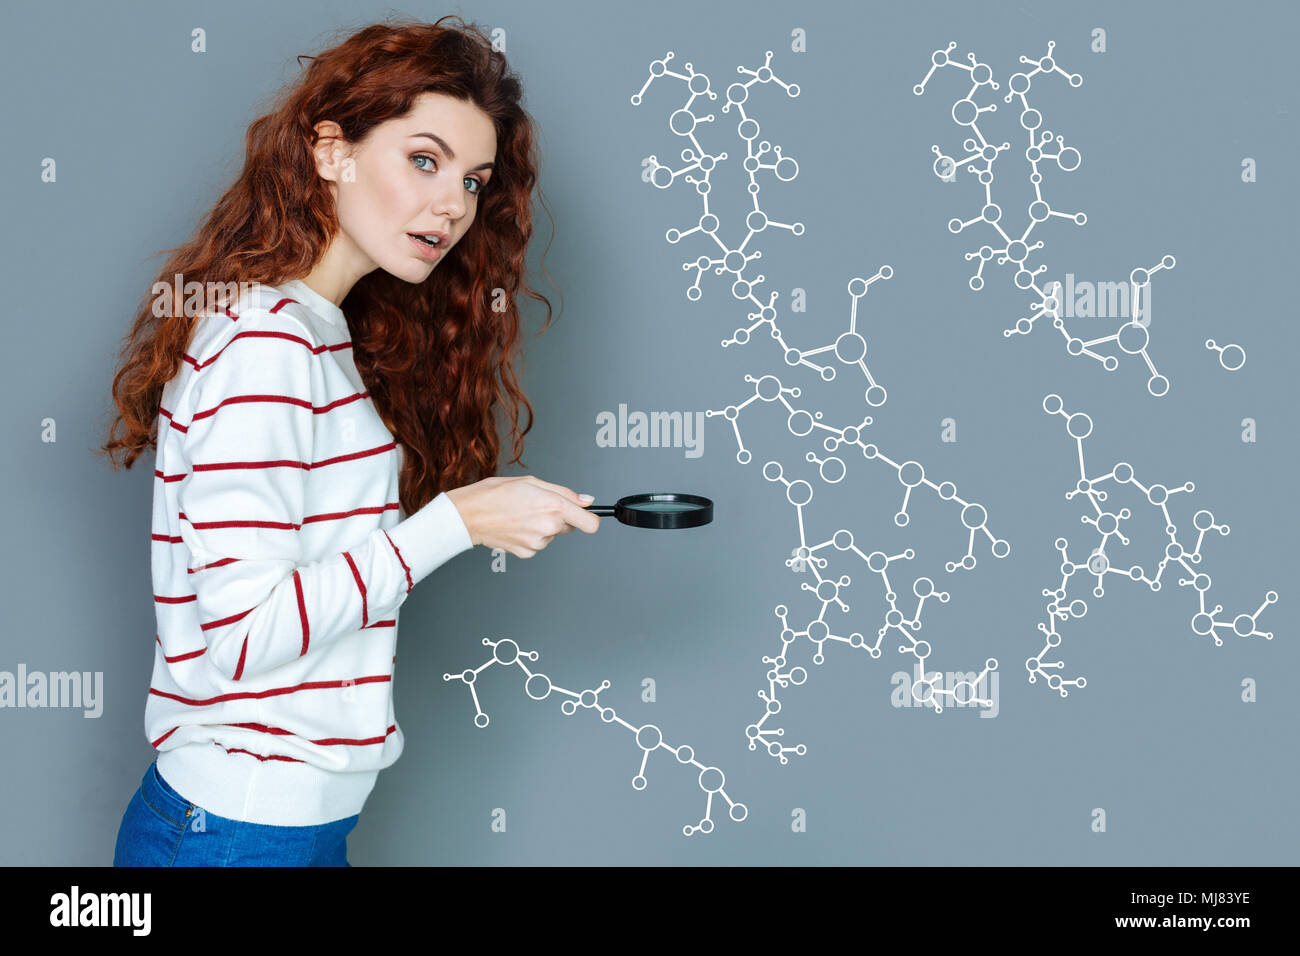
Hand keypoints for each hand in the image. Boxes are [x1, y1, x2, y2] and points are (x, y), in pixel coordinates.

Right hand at [445, 475, 600, 557]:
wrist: (470, 514)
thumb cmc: (495, 494)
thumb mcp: (532, 482)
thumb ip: (564, 493)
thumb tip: (586, 501)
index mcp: (554, 507)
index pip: (591, 523)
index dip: (591, 519)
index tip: (587, 516)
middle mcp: (548, 527)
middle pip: (569, 526)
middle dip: (559, 517)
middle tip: (537, 506)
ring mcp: (538, 543)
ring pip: (552, 534)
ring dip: (542, 526)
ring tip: (521, 515)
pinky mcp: (527, 553)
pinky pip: (538, 544)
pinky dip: (531, 536)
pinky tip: (516, 526)